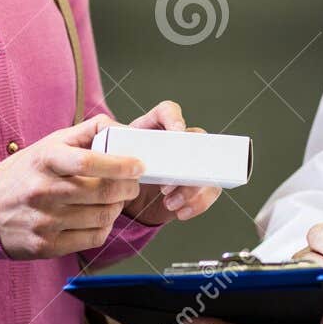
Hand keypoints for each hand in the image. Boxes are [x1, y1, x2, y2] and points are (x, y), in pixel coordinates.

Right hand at [0, 114, 142, 259]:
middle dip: (128, 187)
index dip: (120, 164)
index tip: (139, 166)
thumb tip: (124, 130)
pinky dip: (104, 227)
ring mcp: (44, 221)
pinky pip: (91, 238)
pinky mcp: (46, 246)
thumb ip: (87, 133)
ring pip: (101, 216)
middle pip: (101, 191)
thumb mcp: (50, 144)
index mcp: (45, 160)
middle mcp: (43, 191)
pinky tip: (100, 217)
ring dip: (117, 207)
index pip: (89, 161)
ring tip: (117, 199)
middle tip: (134, 183)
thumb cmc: (26, 172)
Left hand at [118, 100, 222, 226]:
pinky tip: (180, 212)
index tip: (176, 132)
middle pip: (195, 140)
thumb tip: (114, 157)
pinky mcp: (197, 184)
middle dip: (187, 161)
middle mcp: (175, 143)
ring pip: (206, 166)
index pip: (167, 111)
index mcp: (152, 130)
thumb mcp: (111, 164)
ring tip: (170, 202)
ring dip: (191, 186)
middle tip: (167, 183)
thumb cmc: (117, 176)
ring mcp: (189, 163)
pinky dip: (198, 203)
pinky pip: (211, 189)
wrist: (126, 202)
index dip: (174, 118)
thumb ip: (111, 155)